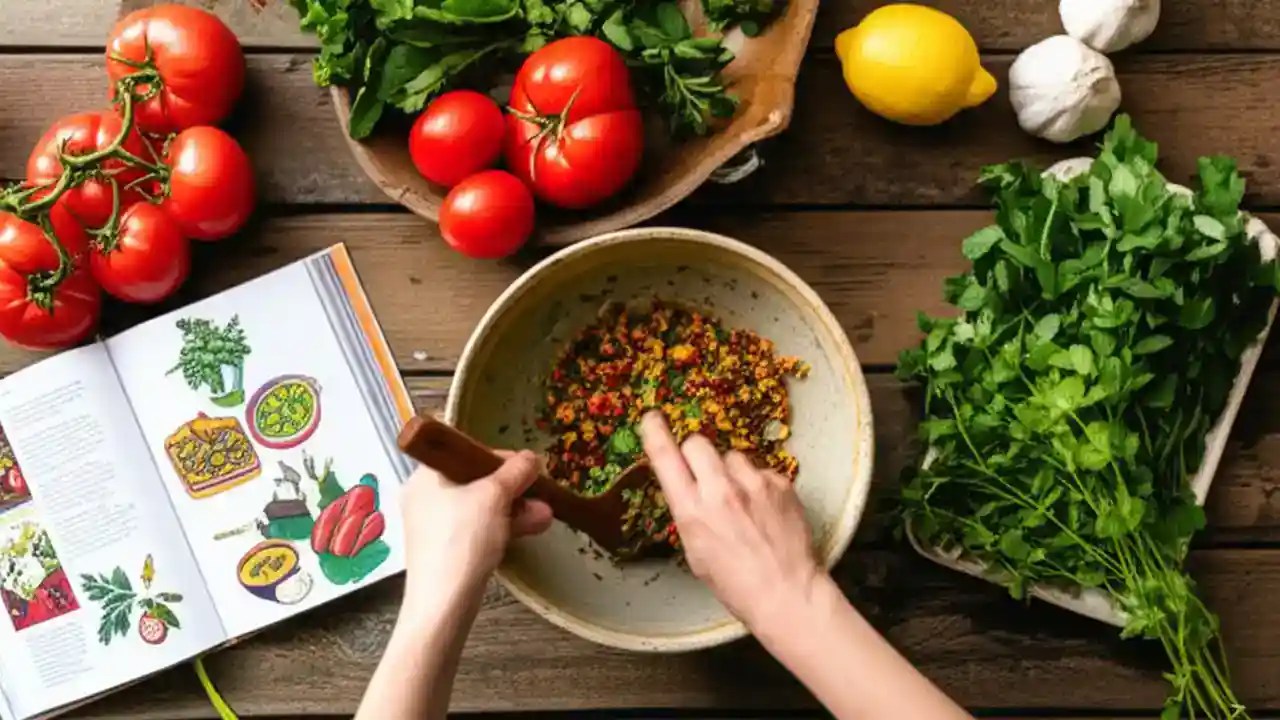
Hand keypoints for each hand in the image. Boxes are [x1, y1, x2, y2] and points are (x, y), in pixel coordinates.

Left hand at [400, 451, 553, 607]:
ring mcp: (436, 526)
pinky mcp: (448, 549)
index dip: (500, 458)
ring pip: (482, 507)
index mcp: (426, 475)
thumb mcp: (494, 496)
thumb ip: (515, 472)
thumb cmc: (463, 539)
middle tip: (541, 493)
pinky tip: (534, 527)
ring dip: (517, 508)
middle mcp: (427, 497)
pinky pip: (480, 529)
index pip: (466, 453)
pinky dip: (505, 526)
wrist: (444, 603)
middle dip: (515, 488)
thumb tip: (530, 458)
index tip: (528, 468)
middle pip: (476, 481)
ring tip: (546, 515)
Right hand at [639, 412, 821, 631]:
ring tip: (743, 502)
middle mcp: (720, 491)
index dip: (655, 433)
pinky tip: (765, 510)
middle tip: (704, 473)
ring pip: (732, 456)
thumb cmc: (736, 583)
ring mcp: (754, 484)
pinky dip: (759, 485)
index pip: (666, 458)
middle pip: (698, 443)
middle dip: (696, 453)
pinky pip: (761, 471)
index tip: (652, 418)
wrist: (787, 592)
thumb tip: (690, 489)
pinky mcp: (780, 483)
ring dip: (732, 472)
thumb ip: (690, 514)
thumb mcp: (696, 553)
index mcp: (692, 511)